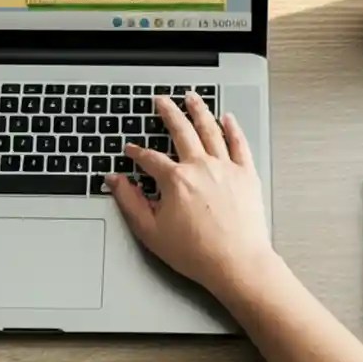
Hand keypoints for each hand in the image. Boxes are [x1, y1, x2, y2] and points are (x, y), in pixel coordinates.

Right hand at [108, 93, 274, 294]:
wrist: (237, 263)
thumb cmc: (198, 253)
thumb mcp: (151, 232)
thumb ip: (130, 202)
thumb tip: (116, 182)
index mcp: (176, 180)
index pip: (149, 159)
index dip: (136, 153)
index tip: (130, 150)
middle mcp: (200, 166)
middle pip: (181, 130)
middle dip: (168, 113)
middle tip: (161, 101)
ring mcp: (226, 168)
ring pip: (210, 130)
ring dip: (199, 110)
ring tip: (191, 98)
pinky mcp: (246, 174)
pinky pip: (239, 144)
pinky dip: (233, 128)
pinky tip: (228, 118)